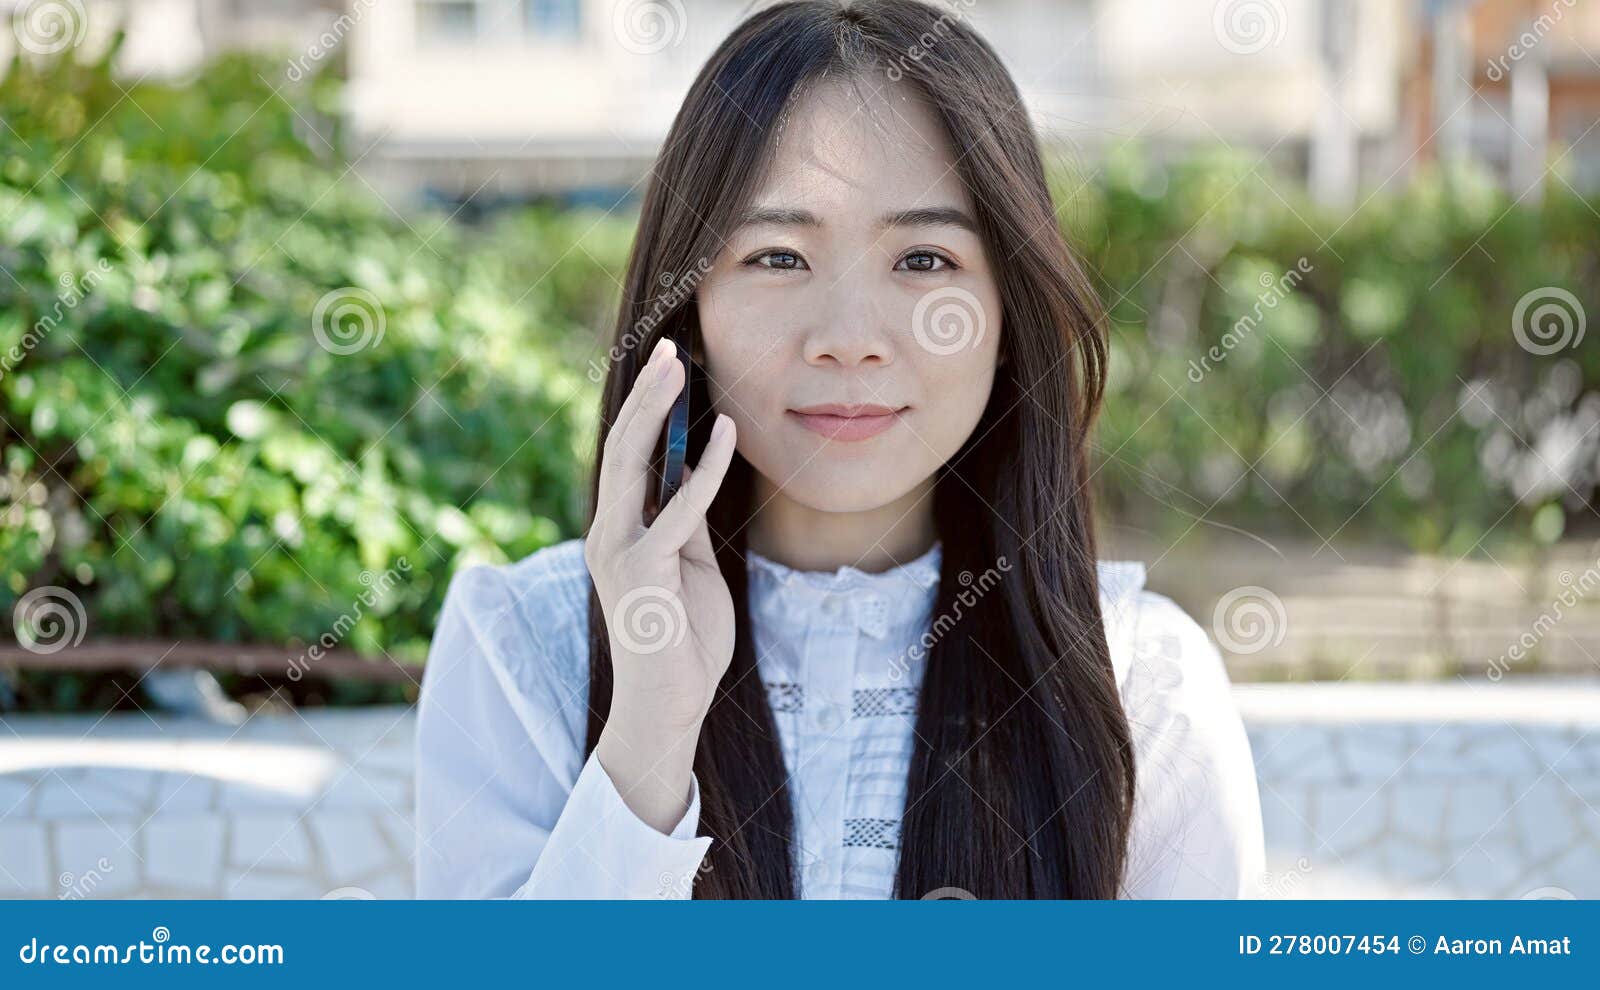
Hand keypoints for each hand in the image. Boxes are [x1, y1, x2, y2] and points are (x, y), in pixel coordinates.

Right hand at [584, 336, 737, 828]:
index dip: (646, 408)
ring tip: (678, 366)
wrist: (669, 704)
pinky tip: (727, 435)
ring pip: (633, 464)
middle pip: (622, 447)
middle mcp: (607, 533)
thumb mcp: (689, 565)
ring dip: (658, 410)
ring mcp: (618, 551)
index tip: (668, 365)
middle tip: (668, 347)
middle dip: (646, 394)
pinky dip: (704, 470)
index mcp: (617, 530)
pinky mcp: (642, 572)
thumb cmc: (683, 639)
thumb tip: (689, 469)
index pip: (627, 456)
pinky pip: (677, 510)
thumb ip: (683, 519)